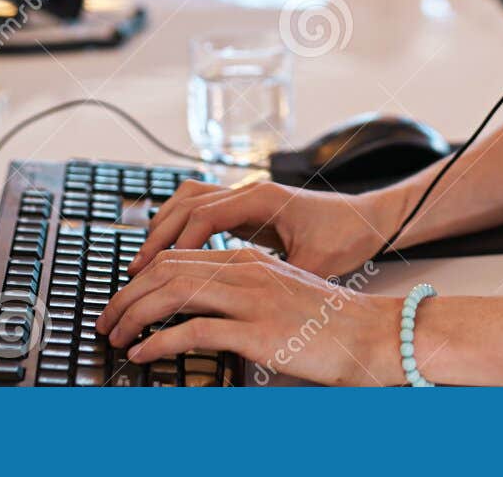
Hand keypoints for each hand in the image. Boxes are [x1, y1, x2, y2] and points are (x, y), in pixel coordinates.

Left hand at [96, 246, 402, 385]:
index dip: (141, 276)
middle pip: (167, 269)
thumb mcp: (282, 294)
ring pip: (172, 294)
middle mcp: (246, 270)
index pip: (178, 255)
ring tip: (117, 336)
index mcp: (250, 259)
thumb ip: (245, 294)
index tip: (123, 300)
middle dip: (126, 295)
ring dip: (134, 316)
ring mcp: (252, 298)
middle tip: (107, 320)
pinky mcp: (257, 330)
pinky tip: (144, 354)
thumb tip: (203, 313)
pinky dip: (159, 343)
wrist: (373, 333)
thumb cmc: (332, 321)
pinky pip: (194, 332)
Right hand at [128, 179, 399, 279]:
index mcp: (263, 199)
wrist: (368, 219)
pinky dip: (179, 226)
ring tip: (143, 263)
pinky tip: (170, 254)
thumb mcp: (314, 264)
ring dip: (163, 228)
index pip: (203, 216)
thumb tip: (248, 310)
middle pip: (185, 204)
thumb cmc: (346, 237)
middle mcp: (250, 190)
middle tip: (134, 273)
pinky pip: (200, 208)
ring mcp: (246, 196)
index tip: (154, 273)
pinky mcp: (246, 207)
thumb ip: (279, 280)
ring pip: (188, 200)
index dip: (175, 245)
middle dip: (156, 238)